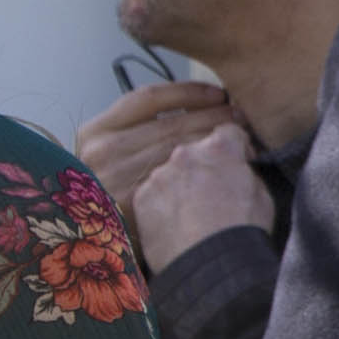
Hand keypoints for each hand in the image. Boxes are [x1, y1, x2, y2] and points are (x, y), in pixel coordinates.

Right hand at [75, 76, 237, 203]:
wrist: (101, 245)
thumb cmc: (114, 198)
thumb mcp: (110, 158)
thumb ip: (137, 134)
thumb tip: (189, 110)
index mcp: (94, 131)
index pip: (148, 97)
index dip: (189, 93)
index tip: (218, 94)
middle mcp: (102, 150)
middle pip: (171, 123)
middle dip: (212, 115)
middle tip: (240, 115)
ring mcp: (117, 177)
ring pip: (181, 147)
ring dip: (217, 139)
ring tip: (244, 137)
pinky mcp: (136, 202)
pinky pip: (183, 176)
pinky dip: (210, 167)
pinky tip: (231, 166)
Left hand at [124, 120, 278, 273]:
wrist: (209, 266)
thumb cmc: (242, 233)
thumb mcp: (263, 197)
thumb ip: (248, 174)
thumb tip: (241, 171)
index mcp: (221, 147)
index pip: (228, 132)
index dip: (236, 148)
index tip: (239, 163)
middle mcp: (186, 152)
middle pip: (196, 150)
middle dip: (205, 166)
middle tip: (214, 193)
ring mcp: (161, 174)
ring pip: (172, 172)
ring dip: (181, 185)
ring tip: (193, 214)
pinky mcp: (143, 197)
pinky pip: (153, 194)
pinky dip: (163, 205)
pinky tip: (176, 225)